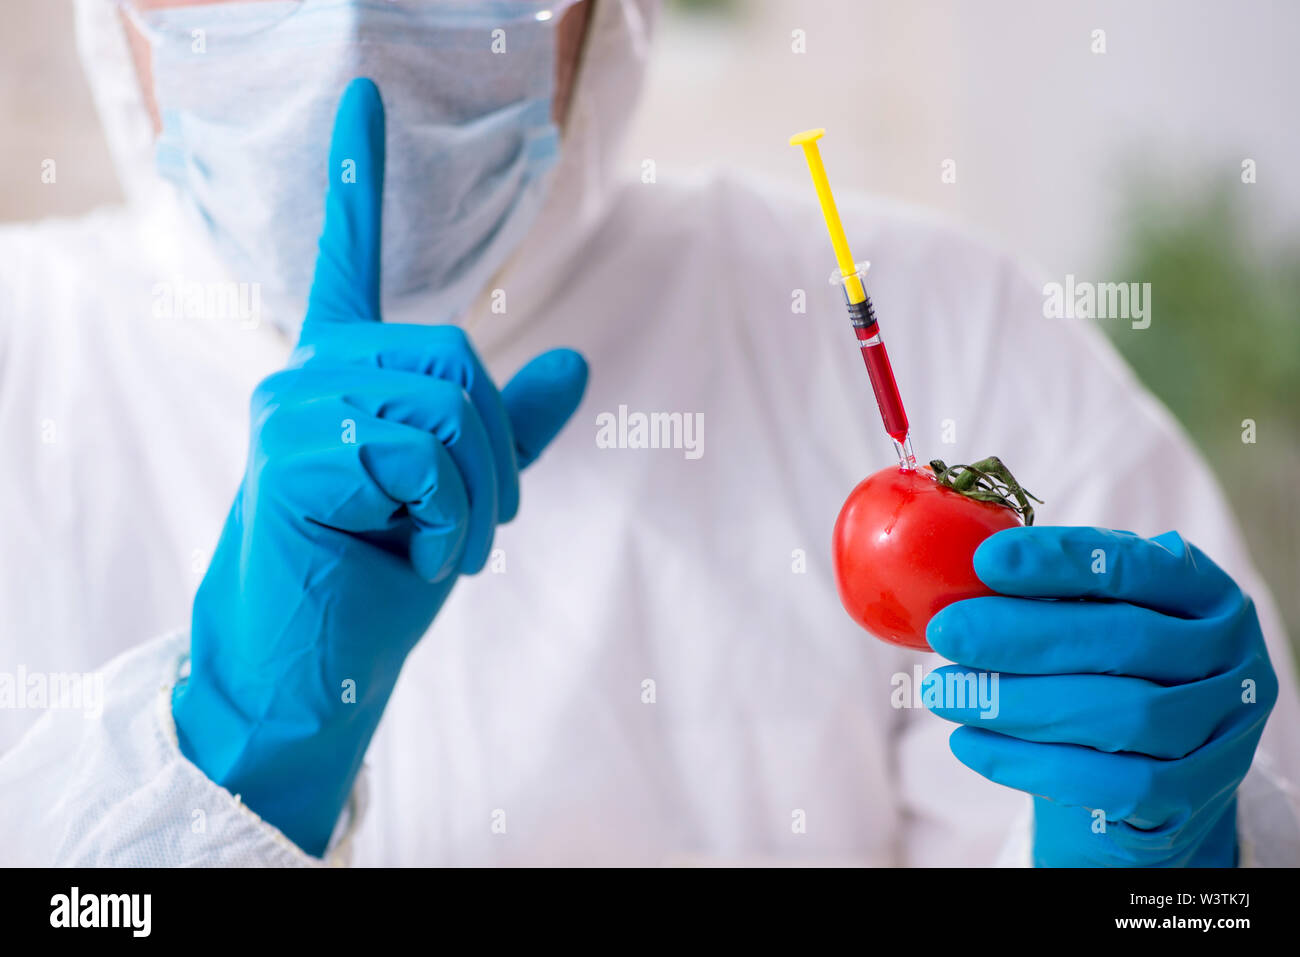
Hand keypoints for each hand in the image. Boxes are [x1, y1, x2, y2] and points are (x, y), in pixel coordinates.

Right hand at [172, 79, 587, 855]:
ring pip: (446, 407)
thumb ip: (510, 428)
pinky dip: (454, 519)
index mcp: (343, 369)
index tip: (362, 98)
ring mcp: (291, 409)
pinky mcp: (294, 456)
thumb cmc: (379, 573)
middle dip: (499, 451)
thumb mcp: (461, 492)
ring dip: (479, 495)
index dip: (356, 175)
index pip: (349, 256)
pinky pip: (421, 455)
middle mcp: (308, 372)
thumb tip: (576, 362)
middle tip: (485, 524)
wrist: (315, 663)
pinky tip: (425, 559)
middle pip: (454, 356)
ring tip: (452, 548)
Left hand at [923, 526, 1277, 866]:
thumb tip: (961, 581)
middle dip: (1023, 636)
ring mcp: (1220, 731)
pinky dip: (1029, 763)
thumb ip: (1051, 596)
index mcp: (1205, 594)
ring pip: (1118, 715)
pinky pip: (1108, 784)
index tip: (987, 560)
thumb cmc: (1111, 672)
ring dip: (1016, 703)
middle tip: (947, 633)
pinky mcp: (1192, 796)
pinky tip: (970, 743)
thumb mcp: (1096, 619)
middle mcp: (1230, 658)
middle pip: (1124, 641)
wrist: (1155, 773)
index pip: (1137, 567)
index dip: (1061, 561)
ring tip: (945, 693)